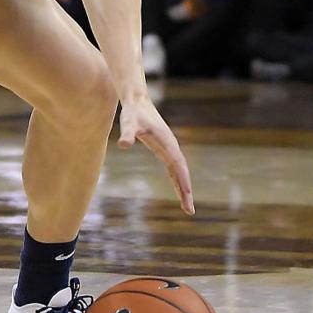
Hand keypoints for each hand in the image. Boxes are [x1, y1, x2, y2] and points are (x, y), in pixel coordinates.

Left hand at [118, 94, 194, 214]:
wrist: (137, 101)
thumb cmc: (133, 112)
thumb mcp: (129, 123)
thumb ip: (127, 134)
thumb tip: (123, 145)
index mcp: (167, 142)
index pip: (178, 165)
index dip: (183, 180)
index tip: (188, 195)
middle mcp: (171, 146)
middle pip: (182, 172)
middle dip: (186, 190)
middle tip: (190, 211)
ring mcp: (169, 148)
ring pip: (179, 171)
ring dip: (184, 188)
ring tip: (187, 207)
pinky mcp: (164, 149)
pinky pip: (173, 168)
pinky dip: (177, 180)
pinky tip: (178, 191)